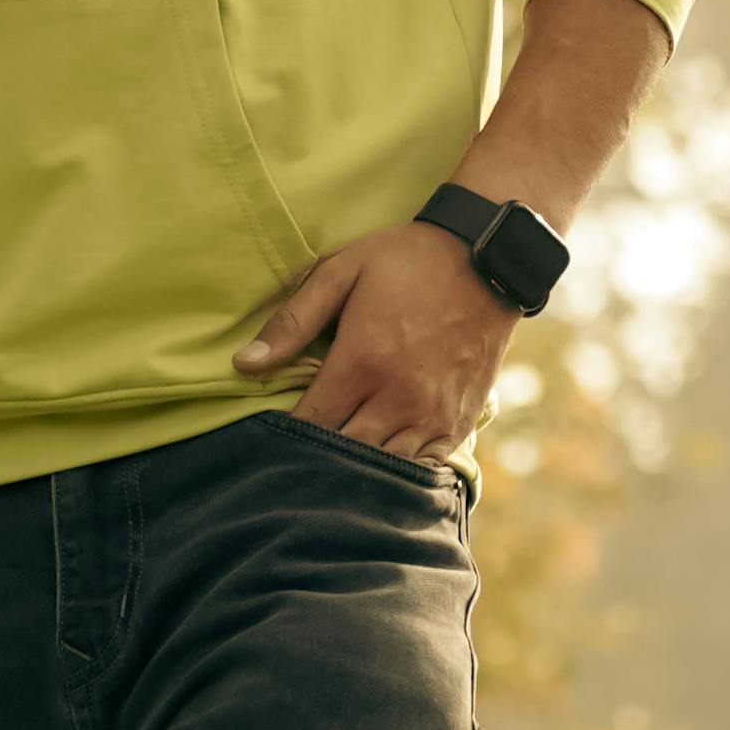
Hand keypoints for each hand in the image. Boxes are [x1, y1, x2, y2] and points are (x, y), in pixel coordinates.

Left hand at [236, 220, 516, 454]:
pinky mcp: (459, 422)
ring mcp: (432, 414)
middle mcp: (398, 398)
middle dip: (319, 458)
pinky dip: (398, 471)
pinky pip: (422, 467)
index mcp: (362, 363)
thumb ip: (293, 322)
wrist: (485, 259)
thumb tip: (243, 365)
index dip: (288, 437)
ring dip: (358, 469)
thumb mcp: (342, 273)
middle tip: (299, 457)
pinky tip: (380, 461)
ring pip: (383, 468)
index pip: (311, 425)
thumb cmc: (405, 261)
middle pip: (345, 454)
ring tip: (335, 465)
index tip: (274, 437)